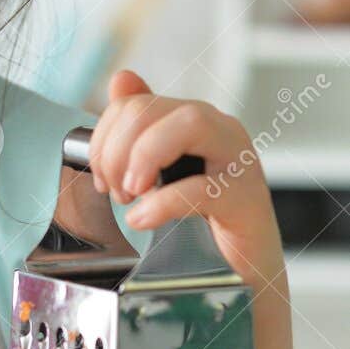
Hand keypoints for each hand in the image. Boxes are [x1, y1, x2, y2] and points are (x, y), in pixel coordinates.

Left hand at [89, 69, 284, 289]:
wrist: (246, 267)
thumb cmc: (206, 220)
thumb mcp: (164, 171)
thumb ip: (140, 130)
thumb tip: (120, 80)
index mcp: (194, 121)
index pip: (135, 103)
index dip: (104, 138)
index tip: (103, 176)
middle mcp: (219, 129)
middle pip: (152, 109)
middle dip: (118, 152)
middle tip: (117, 192)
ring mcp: (237, 159)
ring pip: (188, 125)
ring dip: (143, 158)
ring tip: (130, 195)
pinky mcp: (245, 198)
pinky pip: (202, 187)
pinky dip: (162, 202)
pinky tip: (143, 218)